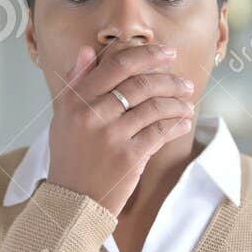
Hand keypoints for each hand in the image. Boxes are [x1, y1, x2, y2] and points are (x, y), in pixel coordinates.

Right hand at [46, 42, 195, 215]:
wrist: (72, 201)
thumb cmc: (70, 156)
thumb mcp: (64, 116)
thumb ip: (75, 82)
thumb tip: (87, 50)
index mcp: (76, 100)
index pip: (117, 66)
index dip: (147, 54)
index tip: (167, 53)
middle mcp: (92, 114)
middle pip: (141, 85)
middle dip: (170, 80)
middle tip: (185, 83)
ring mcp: (111, 135)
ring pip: (154, 107)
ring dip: (177, 104)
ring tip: (187, 104)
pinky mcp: (128, 157)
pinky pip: (160, 132)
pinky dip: (176, 124)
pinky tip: (183, 123)